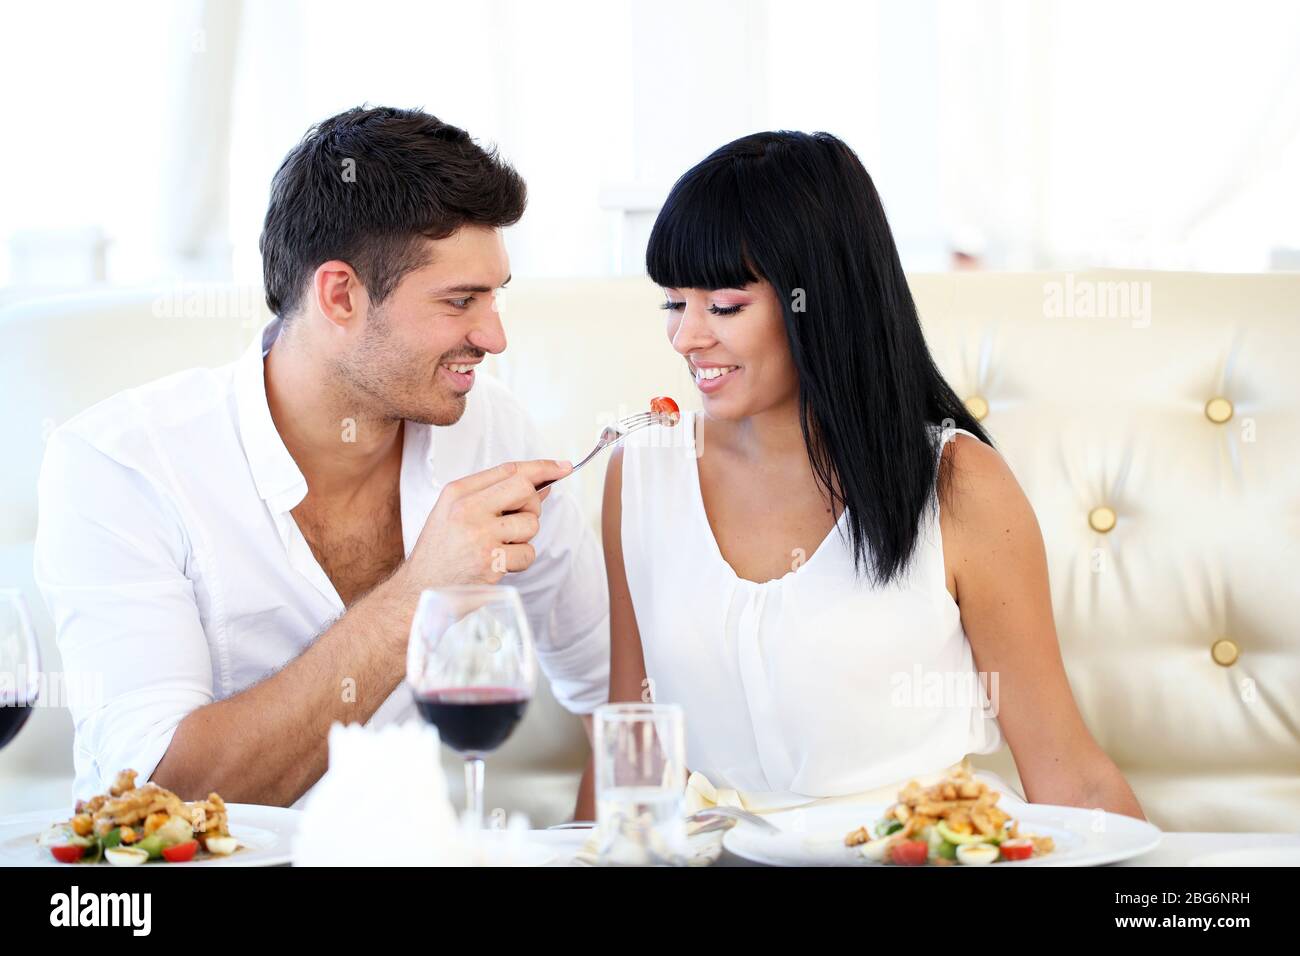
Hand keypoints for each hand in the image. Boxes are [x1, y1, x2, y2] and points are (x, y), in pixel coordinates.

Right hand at [402, 459, 572, 587]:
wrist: (419, 590)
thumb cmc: (441, 550)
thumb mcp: (454, 511)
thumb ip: (495, 493)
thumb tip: (542, 484)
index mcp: (458, 493)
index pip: (509, 470)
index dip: (541, 467)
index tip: (563, 468)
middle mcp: (468, 510)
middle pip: (525, 490)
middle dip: (531, 505)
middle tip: (516, 520)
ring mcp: (480, 537)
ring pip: (531, 525)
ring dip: (523, 538)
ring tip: (498, 546)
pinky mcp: (491, 564)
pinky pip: (528, 554)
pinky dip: (519, 561)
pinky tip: (498, 564)